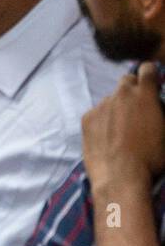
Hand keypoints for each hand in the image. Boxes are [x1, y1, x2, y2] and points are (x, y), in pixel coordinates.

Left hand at [83, 62, 164, 189]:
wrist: (120, 176)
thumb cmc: (151, 158)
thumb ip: (159, 112)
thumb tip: (154, 107)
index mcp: (144, 95)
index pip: (147, 69)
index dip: (149, 74)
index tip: (151, 81)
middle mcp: (121, 95)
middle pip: (126, 81)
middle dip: (133, 89)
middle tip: (137, 107)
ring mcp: (101, 105)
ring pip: (111, 100)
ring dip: (117, 108)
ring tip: (122, 130)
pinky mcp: (87, 118)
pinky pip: (97, 113)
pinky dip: (103, 120)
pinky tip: (108, 138)